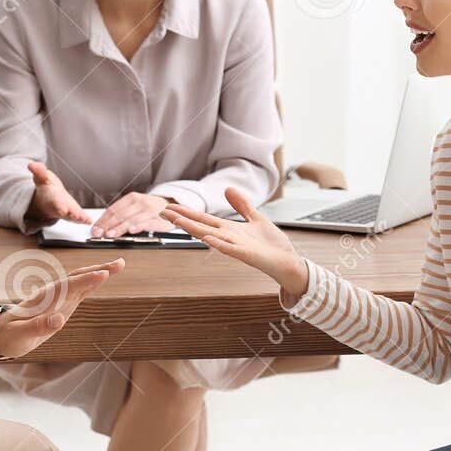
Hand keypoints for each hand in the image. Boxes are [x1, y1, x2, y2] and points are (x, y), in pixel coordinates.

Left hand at [0, 258, 125, 358]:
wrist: (0, 333)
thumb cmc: (9, 335)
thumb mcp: (20, 335)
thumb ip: (38, 327)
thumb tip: (59, 320)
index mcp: (45, 299)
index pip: (70, 286)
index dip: (86, 280)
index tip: (104, 274)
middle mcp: (54, 294)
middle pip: (79, 277)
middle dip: (99, 270)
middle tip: (120, 262)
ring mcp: (58, 298)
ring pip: (81, 281)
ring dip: (99, 272)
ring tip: (117, 266)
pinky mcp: (60, 304)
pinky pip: (79, 290)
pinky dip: (92, 283)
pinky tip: (101, 279)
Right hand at [26, 161, 91, 224]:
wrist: (48, 199)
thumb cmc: (46, 188)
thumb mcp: (42, 177)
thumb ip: (38, 171)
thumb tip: (31, 165)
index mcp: (51, 198)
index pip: (55, 202)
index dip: (59, 205)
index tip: (63, 210)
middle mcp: (59, 208)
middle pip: (65, 212)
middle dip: (70, 215)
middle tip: (76, 217)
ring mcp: (67, 212)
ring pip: (73, 217)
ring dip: (79, 218)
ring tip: (85, 220)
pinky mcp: (74, 214)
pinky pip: (79, 218)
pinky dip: (84, 220)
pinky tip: (89, 221)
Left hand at [91, 192, 172, 237]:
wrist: (174, 205)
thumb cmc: (152, 209)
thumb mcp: (136, 206)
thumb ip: (122, 214)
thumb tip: (104, 226)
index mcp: (131, 198)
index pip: (113, 209)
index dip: (102, 220)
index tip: (94, 229)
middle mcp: (140, 202)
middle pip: (120, 214)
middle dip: (107, 225)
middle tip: (98, 233)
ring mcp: (149, 210)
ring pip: (131, 219)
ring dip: (119, 227)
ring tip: (110, 234)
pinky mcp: (159, 218)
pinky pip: (147, 223)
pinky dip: (139, 226)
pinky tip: (132, 230)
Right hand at [160, 187, 307, 299]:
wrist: (288, 262)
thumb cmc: (272, 245)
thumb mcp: (256, 218)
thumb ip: (242, 205)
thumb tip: (228, 188)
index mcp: (230, 229)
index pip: (203, 219)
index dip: (187, 212)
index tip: (169, 207)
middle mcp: (229, 238)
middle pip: (201, 226)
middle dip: (182, 219)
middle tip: (162, 212)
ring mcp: (237, 247)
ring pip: (211, 236)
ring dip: (194, 228)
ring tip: (177, 221)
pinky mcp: (248, 255)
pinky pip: (230, 249)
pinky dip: (218, 244)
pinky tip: (207, 238)